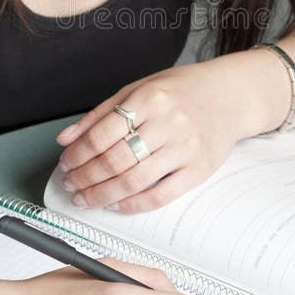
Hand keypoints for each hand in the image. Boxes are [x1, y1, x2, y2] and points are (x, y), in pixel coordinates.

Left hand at [55, 61, 242, 212]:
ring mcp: (186, 148)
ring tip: (86, 198)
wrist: (229, 95)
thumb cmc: (181, 91)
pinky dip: (133, 205)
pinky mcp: (200, 169)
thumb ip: (100, 115)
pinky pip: (160, 196)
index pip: (101, 134)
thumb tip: (66, 139)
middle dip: (85, 178)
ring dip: (102, 195)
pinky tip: (117, 204)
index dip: (77, 155)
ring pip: (133, 181)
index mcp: (149, 98)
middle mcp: (168, 122)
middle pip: (114, 160)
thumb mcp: (137, 89)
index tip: (66, 164)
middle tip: (71, 184)